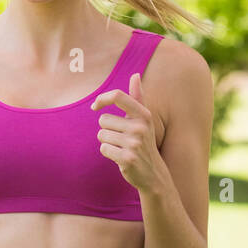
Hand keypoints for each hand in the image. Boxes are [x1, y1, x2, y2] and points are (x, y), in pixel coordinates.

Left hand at [91, 70, 164, 193]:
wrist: (153, 173)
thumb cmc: (144, 142)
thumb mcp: (143, 120)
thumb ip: (138, 97)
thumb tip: (136, 75)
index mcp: (144, 115)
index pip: (118, 96)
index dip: (102, 99)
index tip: (95, 106)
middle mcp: (141, 127)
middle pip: (103, 120)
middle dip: (107, 130)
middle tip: (121, 139)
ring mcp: (135, 143)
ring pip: (102, 135)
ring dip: (107, 142)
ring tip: (121, 148)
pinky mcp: (127, 158)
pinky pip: (103, 149)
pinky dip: (108, 153)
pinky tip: (120, 157)